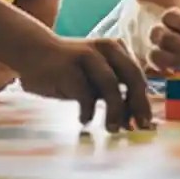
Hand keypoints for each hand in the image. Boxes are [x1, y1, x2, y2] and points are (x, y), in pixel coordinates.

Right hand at [18, 37, 152, 131]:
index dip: (144, 102)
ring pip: (111, 85)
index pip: (138, 77)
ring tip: (113, 129)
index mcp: (117, 49)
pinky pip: (85, 94)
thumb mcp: (95, 77)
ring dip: (115, 111)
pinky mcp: (68, 68)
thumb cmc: (69, 70)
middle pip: (132, 77)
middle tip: (140, 127)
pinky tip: (85, 121)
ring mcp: (87, 56)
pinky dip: (88, 111)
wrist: (32, 51)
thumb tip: (132, 121)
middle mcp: (106, 49)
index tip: (147, 124)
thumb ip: (113, 92)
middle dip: (138, 105)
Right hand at [144, 8, 179, 76]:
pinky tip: (173, 78)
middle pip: (165, 37)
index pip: (172, 16)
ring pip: (154, 55)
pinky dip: (160, 75)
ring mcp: (150, 51)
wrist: (161, 43)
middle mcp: (156, 34)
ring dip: (173, 62)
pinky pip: (149, 73)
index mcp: (167, 19)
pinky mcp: (148, 68)